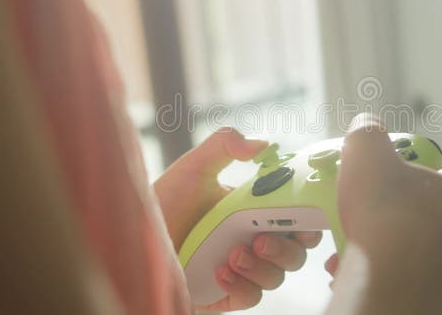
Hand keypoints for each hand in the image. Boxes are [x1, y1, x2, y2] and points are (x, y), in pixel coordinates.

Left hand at [154, 127, 321, 310]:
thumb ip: (225, 144)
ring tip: (232, 255)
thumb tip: (262, 144)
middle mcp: (252, 242)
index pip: (296, 220)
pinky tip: (219, 271)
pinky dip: (242, 285)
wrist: (133, 238)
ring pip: (277, 277)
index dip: (308, 221)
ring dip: (262, 266)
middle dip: (287, 248)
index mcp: (254, 212)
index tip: (303, 217)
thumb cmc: (164, 201)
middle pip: (296, 253)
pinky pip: (251, 297)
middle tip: (260, 239)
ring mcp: (240, 270)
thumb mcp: (194, 167)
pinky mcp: (225, 294)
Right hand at [326, 115, 441, 314]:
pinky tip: (372, 276)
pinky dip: (401, 277)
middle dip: (420, 213)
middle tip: (387, 215)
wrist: (392, 290)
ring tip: (371, 250)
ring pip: (436, 253)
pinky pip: (425, 284)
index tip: (436, 167)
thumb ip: (367, 134)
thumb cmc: (385, 219)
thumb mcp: (366, 157)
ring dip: (407, 248)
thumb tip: (366, 125)